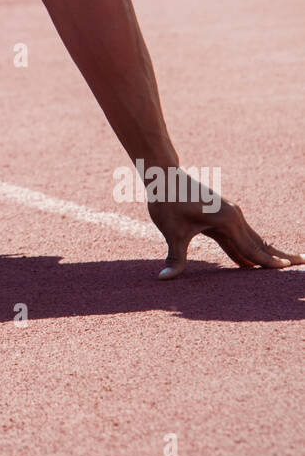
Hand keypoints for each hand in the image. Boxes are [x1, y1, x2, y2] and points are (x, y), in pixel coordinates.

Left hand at [147, 176, 304, 279]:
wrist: (164, 176)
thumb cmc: (168, 202)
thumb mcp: (171, 232)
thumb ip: (175, 258)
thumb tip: (164, 279)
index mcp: (227, 220)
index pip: (251, 248)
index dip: (267, 262)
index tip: (286, 269)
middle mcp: (234, 216)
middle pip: (259, 242)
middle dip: (278, 256)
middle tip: (299, 264)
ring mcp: (230, 214)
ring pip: (252, 239)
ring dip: (268, 252)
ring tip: (286, 262)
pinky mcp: (223, 215)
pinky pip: (241, 236)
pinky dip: (251, 247)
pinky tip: (254, 259)